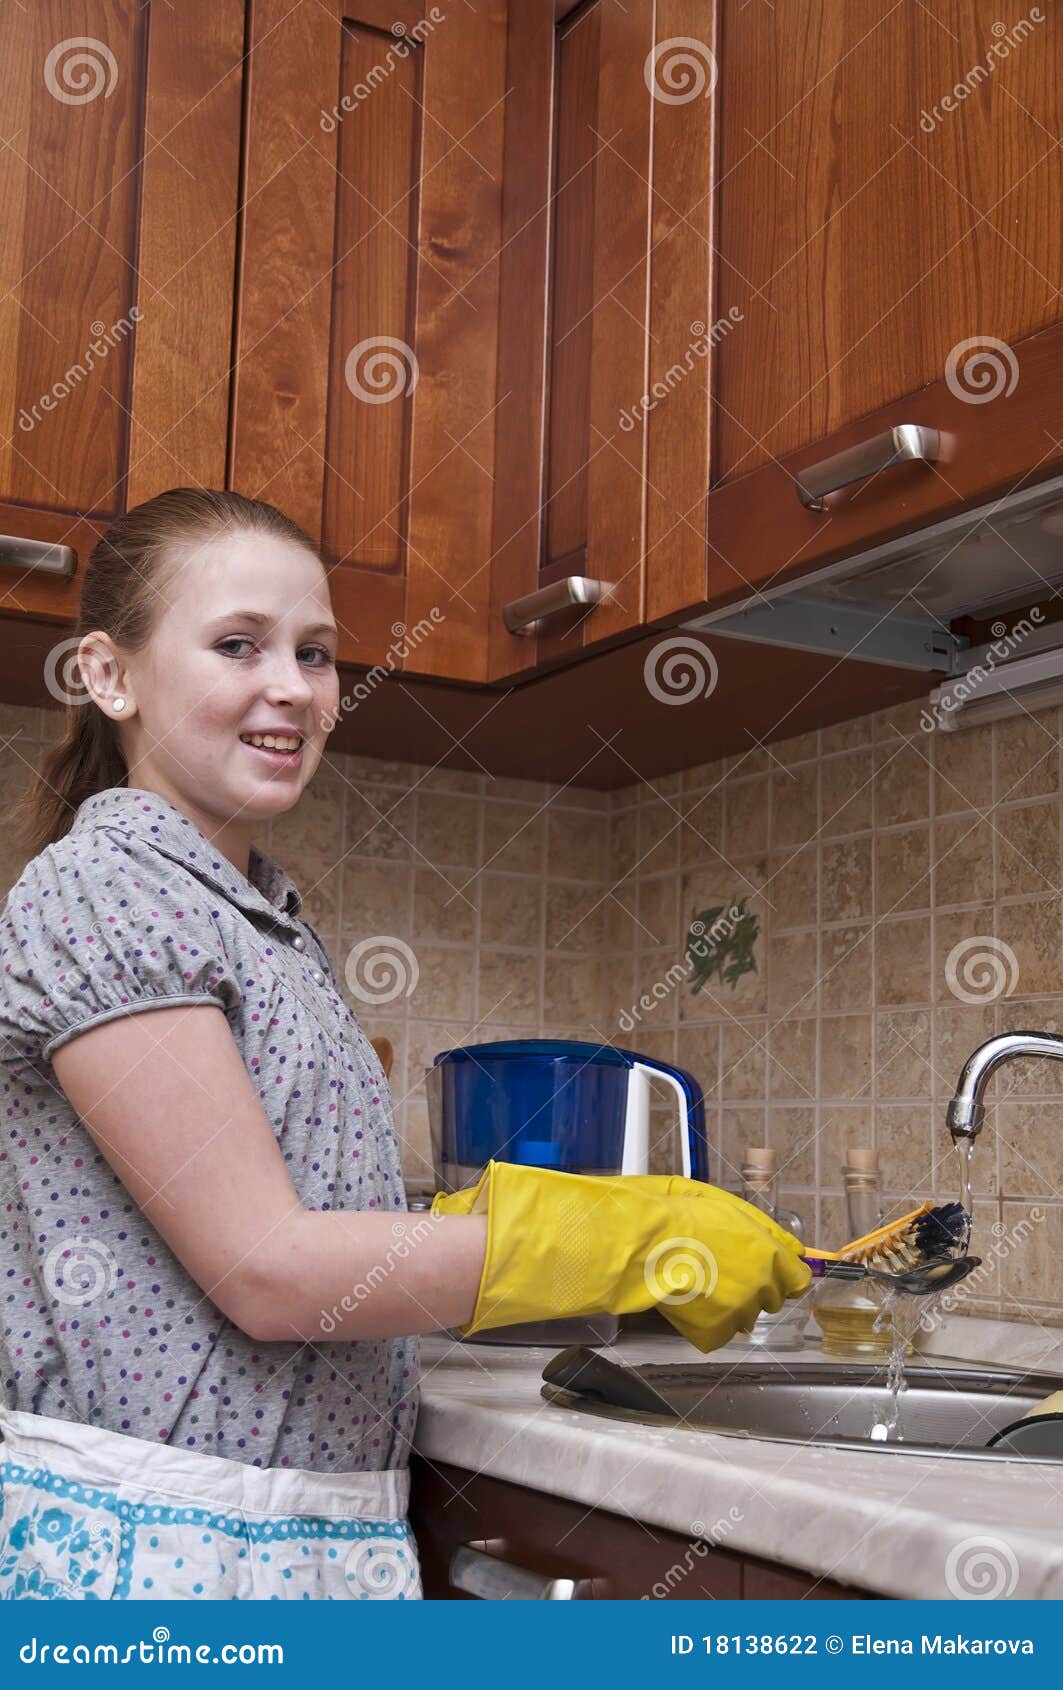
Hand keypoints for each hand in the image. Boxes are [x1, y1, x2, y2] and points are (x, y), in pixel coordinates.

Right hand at [431, 1163, 809, 1352]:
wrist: (618, 1243)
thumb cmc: (646, 1212)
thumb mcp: (688, 1195)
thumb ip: (726, 1216)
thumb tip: (748, 1229)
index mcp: (752, 1230)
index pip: (791, 1257)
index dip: (785, 1264)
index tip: (780, 1267)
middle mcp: (755, 1266)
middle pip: (781, 1289)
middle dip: (761, 1285)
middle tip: (729, 1277)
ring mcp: (738, 1299)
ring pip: (752, 1313)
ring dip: (734, 1304)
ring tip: (700, 1289)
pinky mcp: (716, 1325)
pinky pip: (725, 1332)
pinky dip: (711, 1324)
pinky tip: (688, 1307)